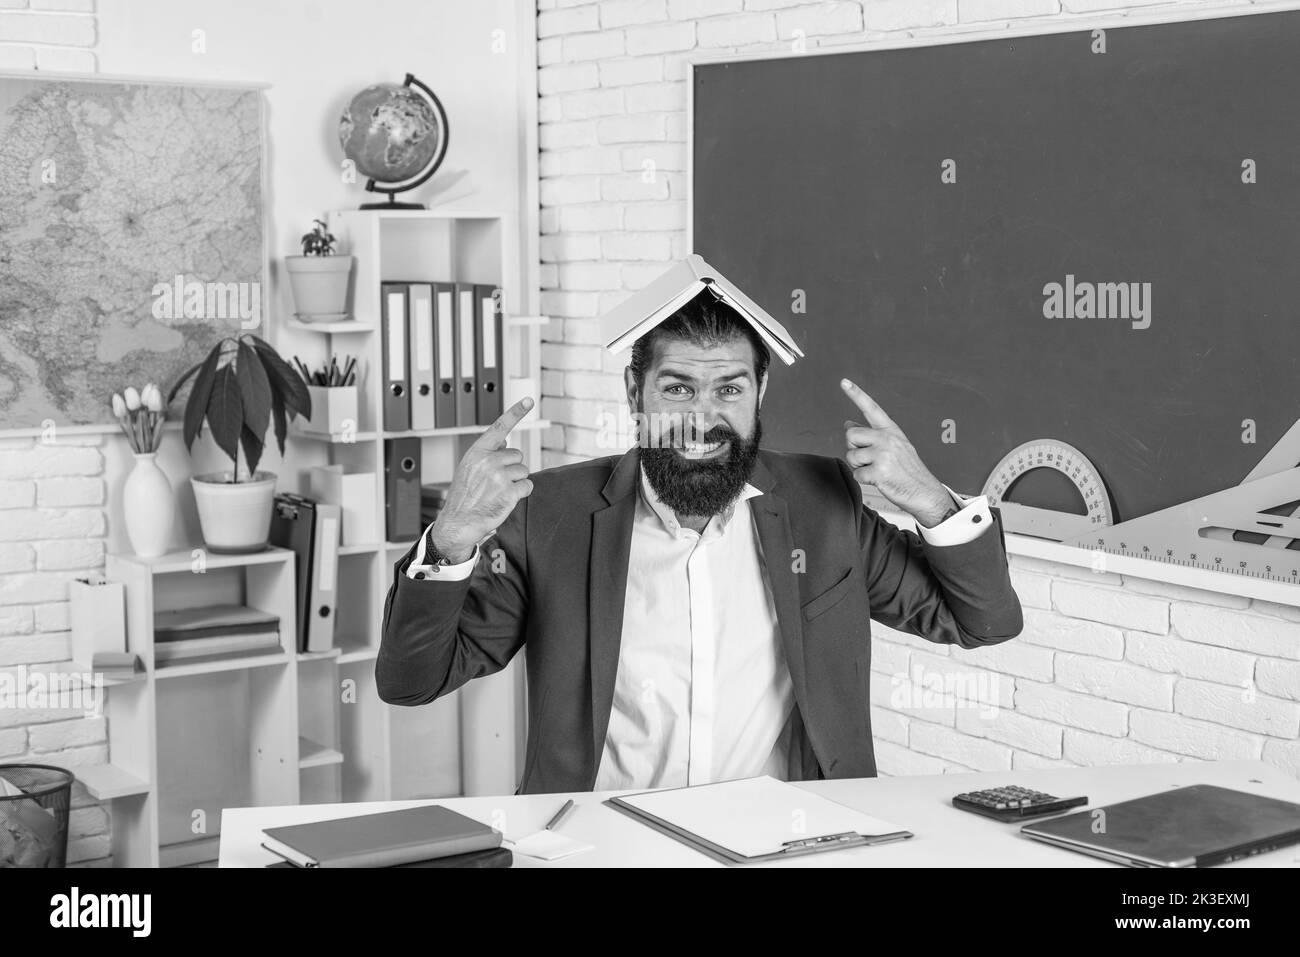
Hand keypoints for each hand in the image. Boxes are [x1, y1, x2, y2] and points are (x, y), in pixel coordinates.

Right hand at [431, 397, 535, 561]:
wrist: (458, 522)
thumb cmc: (464, 496)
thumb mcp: (469, 468)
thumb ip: (487, 453)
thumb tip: (506, 439)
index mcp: (477, 452)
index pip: (500, 427)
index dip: (516, 412)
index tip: (528, 399)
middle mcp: (488, 461)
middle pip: (517, 455)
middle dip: (511, 467)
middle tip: (496, 482)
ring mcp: (499, 476)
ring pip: (523, 471)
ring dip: (516, 481)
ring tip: (498, 491)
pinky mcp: (509, 493)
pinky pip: (528, 486)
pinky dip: (521, 493)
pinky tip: (505, 499)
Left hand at [841, 378, 952, 526]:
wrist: (924, 492)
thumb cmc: (907, 470)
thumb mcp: (894, 446)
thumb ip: (872, 434)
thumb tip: (848, 423)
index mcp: (891, 430)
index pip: (871, 408)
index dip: (856, 394)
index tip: (844, 381)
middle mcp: (888, 438)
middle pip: (851, 434)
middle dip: (853, 447)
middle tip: (869, 458)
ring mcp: (884, 454)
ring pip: (851, 455)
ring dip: (858, 466)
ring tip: (877, 470)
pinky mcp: (879, 471)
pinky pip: (856, 474)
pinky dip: (863, 480)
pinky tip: (879, 480)